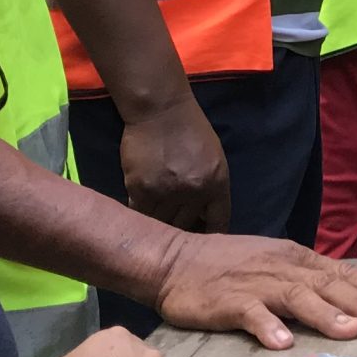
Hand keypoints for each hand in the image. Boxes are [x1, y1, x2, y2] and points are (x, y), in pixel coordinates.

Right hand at [121, 99, 230, 232]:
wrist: (160, 110)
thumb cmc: (191, 131)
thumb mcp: (214, 159)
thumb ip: (211, 188)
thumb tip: (204, 219)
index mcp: (217, 183)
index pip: (218, 223)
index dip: (209, 237)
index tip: (202, 246)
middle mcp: (194, 191)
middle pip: (187, 228)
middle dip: (182, 233)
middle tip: (174, 241)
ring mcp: (165, 192)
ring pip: (162, 225)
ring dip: (158, 227)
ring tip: (154, 233)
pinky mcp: (140, 189)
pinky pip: (140, 215)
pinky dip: (140, 218)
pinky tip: (138, 220)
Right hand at [152, 234, 356, 346]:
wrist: (175, 260)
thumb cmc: (228, 265)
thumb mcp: (275, 264)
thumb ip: (306, 280)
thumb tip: (347, 297)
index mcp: (296, 259)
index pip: (343, 272)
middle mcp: (283, 268)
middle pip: (328, 283)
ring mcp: (256, 284)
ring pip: (297, 297)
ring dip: (326, 313)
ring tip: (352, 330)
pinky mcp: (228, 302)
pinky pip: (251, 314)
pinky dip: (267, 327)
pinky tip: (282, 344)